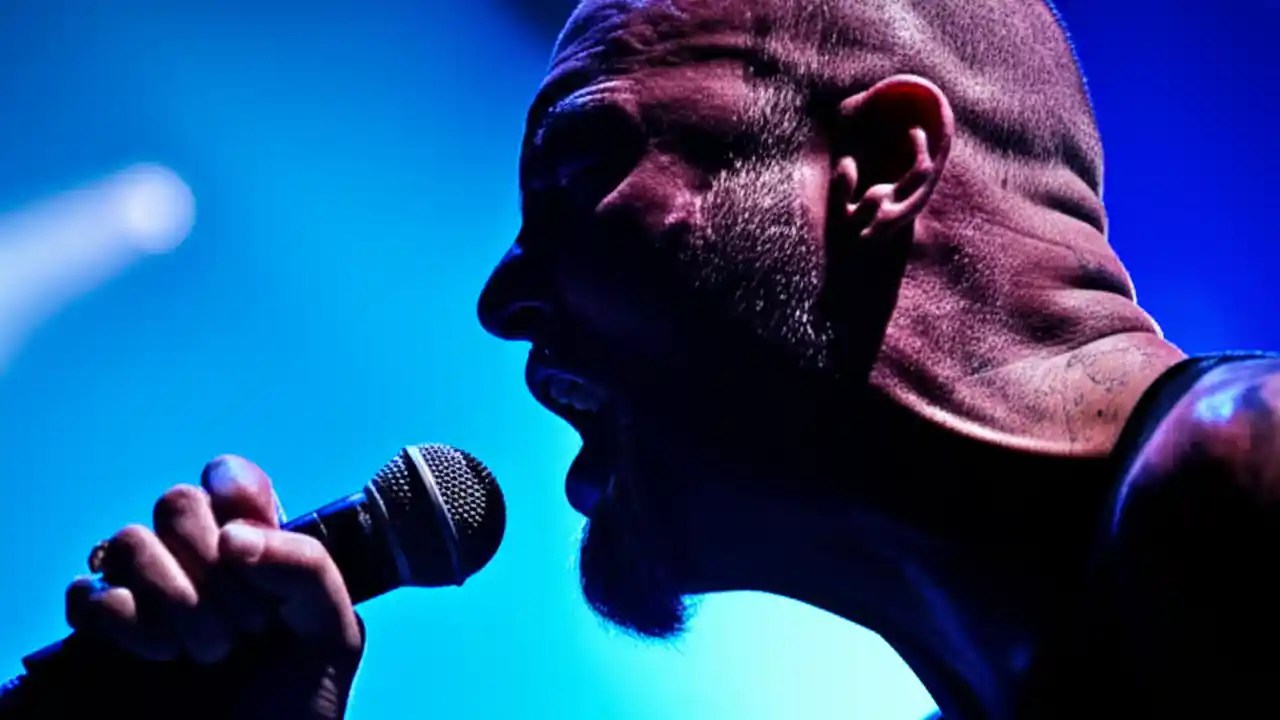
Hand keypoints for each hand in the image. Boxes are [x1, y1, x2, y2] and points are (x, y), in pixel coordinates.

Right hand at [63, 455, 364, 718]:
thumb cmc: (294, 715)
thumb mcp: (332, 639)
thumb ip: (307, 571)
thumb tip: (234, 536)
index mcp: (261, 558)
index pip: (231, 483)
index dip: (237, 491)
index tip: (248, 535)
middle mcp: (201, 569)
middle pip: (177, 502)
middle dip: (214, 561)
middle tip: (246, 624)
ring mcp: (148, 602)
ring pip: (128, 541)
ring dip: (175, 594)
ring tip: (210, 651)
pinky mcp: (103, 641)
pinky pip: (86, 595)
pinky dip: (123, 620)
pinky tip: (158, 655)